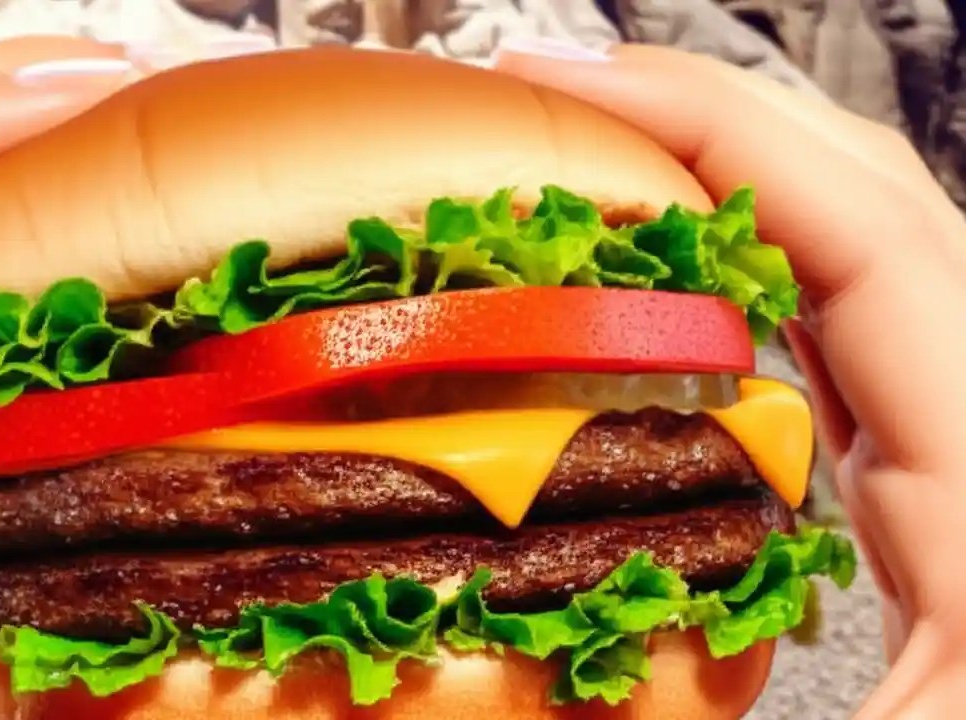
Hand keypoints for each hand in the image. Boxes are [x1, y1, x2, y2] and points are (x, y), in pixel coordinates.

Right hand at [492, 39, 965, 718]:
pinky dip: (739, 256)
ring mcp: (950, 434)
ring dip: (716, 169)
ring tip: (583, 151)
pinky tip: (661, 262)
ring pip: (850, 240)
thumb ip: (708, 719)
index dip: (718, 131)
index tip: (563, 88)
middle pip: (863, 195)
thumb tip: (515, 675)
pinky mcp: (917, 466)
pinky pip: (832, 316)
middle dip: (701, 114)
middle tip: (543, 97)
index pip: (868, 238)